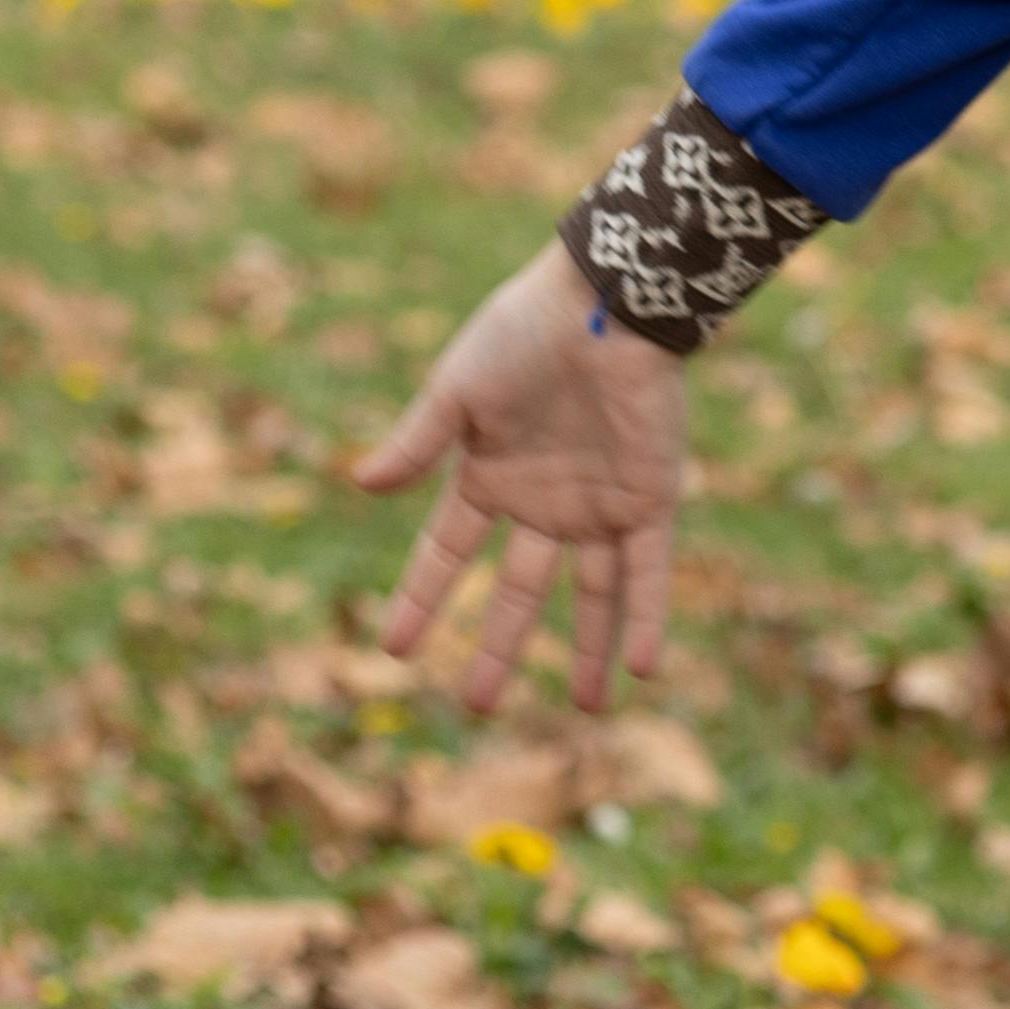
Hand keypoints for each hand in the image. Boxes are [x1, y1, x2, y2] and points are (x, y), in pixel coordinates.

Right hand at [356, 243, 683, 719]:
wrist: (605, 301)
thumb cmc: (524, 333)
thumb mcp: (458, 390)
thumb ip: (418, 441)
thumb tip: (361, 484)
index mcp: (490, 474)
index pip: (447, 552)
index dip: (421, 598)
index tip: (394, 649)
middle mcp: (544, 500)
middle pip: (520, 589)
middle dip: (499, 646)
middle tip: (476, 706)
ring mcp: (598, 503)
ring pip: (593, 593)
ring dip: (590, 649)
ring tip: (591, 707)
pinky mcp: (648, 497)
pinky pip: (648, 571)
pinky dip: (646, 618)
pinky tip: (643, 668)